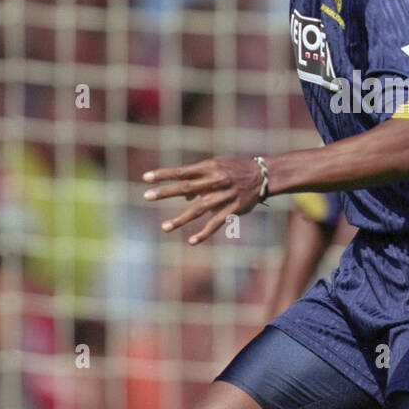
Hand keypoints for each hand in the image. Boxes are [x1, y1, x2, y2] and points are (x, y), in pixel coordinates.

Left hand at [142, 155, 262, 243]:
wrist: (263, 176)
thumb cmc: (234, 170)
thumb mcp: (217, 167)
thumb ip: (199, 179)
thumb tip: (183, 197)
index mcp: (209, 168)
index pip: (182, 171)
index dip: (164, 174)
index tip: (145, 177)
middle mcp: (215, 181)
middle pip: (186, 188)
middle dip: (165, 192)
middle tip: (146, 196)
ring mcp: (224, 196)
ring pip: (199, 209)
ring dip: (180, 219)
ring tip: (164, 227)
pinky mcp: (233, 209)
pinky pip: (216, 223)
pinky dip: (204, 233)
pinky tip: (192, 241)